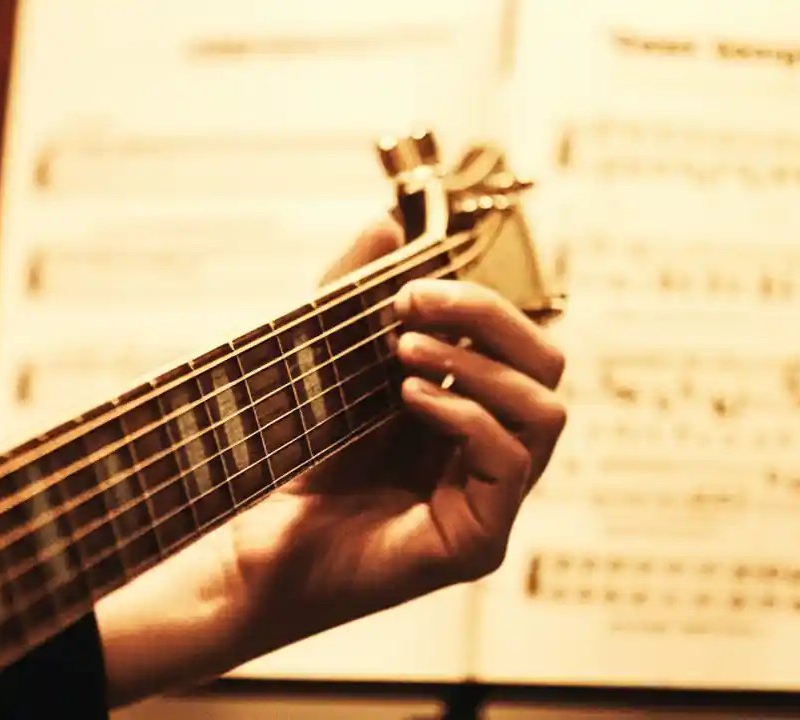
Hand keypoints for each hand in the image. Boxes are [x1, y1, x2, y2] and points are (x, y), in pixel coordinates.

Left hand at [226, 218, 566, 651]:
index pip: (517, 341)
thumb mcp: (327, 360)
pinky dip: (466, 415)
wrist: (251, 546)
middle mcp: (491, 454)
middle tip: (415, 304)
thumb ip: (355, 292)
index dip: (477, 302)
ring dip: (478, 366)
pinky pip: (510, 461)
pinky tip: (410, 399)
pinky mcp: (478, 542)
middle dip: (488, 319)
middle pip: (547, 365)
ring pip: (545, 411)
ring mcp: (491, 501)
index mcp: (469, 410)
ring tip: (404, 352)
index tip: (411, 285)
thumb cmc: (293, 460)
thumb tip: (388, 219)